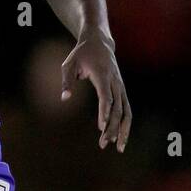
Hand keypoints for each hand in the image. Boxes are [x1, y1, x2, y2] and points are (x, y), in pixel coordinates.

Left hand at [61, 29, 131, 151]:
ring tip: (118, 148)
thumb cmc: (81, 54)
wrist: (99, 42)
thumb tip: (64, 98)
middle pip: (117, 107)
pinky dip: (125, 124)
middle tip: (103, 143)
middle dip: (111, 127)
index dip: (104, 111)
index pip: (106, 96)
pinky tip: (121, 138)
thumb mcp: (69, 64)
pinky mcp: (122, 91)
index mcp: (103, 75)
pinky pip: (127, 110)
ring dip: (122, 130)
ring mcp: (121, 87)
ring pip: (126, 111)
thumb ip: (66, 81)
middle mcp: (115, 82)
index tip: (101, 127)